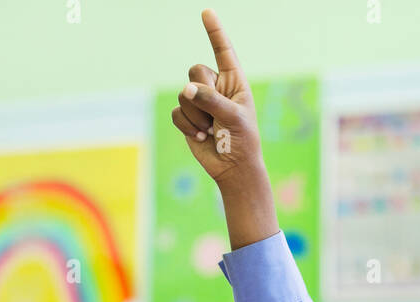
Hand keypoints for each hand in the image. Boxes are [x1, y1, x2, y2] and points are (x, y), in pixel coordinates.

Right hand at [171, 9, 263, 189]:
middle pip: (196, 71)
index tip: (206, 12)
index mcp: (234, 81)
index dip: (215, 32)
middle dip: (201, 92)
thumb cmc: (242, 141)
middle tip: (214, 115)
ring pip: (183, 94)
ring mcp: (200, 102)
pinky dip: (187, 126)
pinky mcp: (188, 118)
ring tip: (211, 130)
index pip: (223, 51)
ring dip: (196, 115)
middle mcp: (216, 87)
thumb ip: (212, 100)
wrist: (233, 168)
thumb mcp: (234, 118)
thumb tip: (185, 90)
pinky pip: (177, 112)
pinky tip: (201, 137)